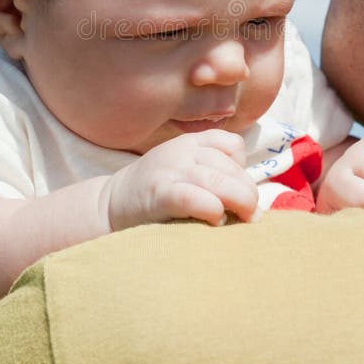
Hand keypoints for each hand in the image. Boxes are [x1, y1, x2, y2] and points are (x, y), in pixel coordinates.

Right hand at [105, 130, 259, 229]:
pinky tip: (214, 221)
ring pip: (219, 181)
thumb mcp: (184, 170)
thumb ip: (214, 176)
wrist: (110, 204)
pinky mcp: (160, 193)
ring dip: (237, 203)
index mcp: (192, 142)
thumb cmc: (156, 193)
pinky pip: (195, 198)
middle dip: (247, 194)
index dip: (242, 169)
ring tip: (238, 220)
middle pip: (231, 167)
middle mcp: (182, 151)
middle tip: (248, 216)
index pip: (233, 144)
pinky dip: (212, 211)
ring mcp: (170, 170)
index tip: (235, 190)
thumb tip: (254, 206)